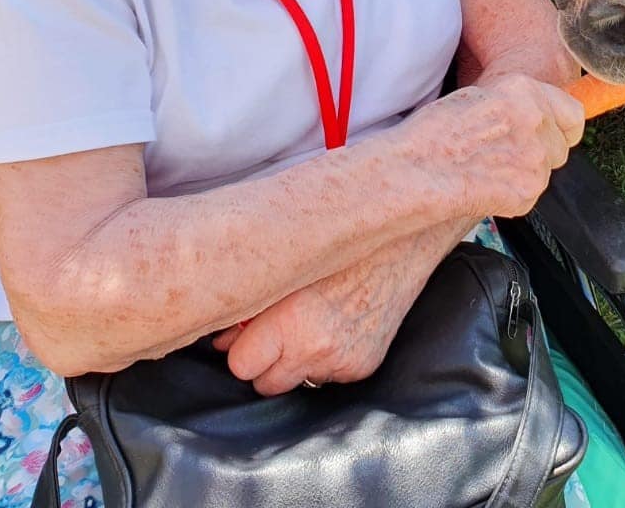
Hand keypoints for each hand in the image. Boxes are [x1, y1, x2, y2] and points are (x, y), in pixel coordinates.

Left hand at [213, 255, 415, 393]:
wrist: (403, 242)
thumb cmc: (341, 246)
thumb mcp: (288, 267)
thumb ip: (252, 304)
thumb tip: (222, 338)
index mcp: (290, 321)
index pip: (240, 365)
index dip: (241, 348)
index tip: (246, 334)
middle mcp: (316, 349)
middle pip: (265, 384)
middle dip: (265, 363)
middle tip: (276, 333)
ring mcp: (342, 362)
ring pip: (296, 382)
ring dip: (297, 363)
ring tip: (311, 326)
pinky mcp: (363, 367)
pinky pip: (328, 377)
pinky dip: (327, 359)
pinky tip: (337, 328)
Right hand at [409, 73, 583, 218]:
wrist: (418, 170)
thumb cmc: (434, 133)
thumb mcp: (478, 96)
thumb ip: (514, 103)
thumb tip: (532, 114)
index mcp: (524, 90)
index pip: (573, 112)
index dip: (562, 126)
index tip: (554, 133)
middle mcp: (538, 120)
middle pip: (561, 145)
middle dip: (541, 152)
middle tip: (508, 156)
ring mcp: (537, 157)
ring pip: (546, 170)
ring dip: (526, 172)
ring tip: (491, 170)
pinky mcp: (530, 190)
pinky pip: (530, 193)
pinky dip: (513, 194)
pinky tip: (486, 186)